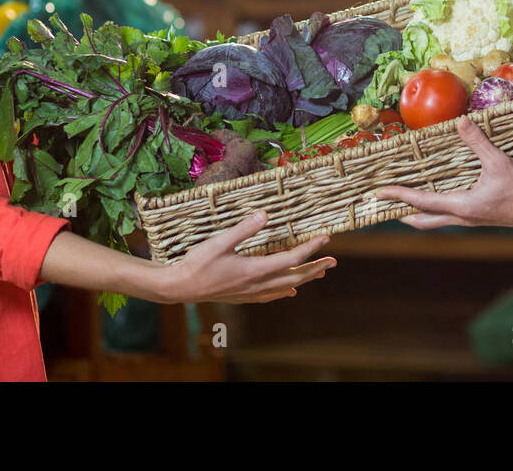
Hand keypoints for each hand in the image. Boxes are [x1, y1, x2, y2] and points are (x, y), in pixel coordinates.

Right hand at [161, 211, 335, 303]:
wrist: (180, 288)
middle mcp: (257, 284)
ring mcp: (251, 293)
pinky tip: (288, 290)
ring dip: (304, 279)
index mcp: (255, 270)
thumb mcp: (220, 242)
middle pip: (295, 277)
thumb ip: (244, 229)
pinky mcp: (243, 297)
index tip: (325, 238)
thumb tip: (265, 215)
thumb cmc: (198, 263)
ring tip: (318, 274)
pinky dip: (284, 290)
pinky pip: (271, 294)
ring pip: (285, 287)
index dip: (310, 249)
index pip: (292, 259)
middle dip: (315, 268)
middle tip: (333, 261)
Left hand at [375, 118, 512, 230]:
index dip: (400, 194)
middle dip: (403, 212)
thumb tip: (461, 121)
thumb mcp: (499, 163)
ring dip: (417, 212)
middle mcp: (461, 217)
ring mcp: (469, 220)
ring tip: (403, 202)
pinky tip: (436, 198)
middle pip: (423, 219)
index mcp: (462, 206)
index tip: (381, 191)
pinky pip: (448, 216)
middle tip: (385, 203)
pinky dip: (434, 209)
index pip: (423, 200)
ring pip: (435, 220)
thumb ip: (478, 142)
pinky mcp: (477, 218)